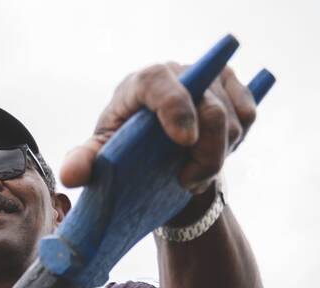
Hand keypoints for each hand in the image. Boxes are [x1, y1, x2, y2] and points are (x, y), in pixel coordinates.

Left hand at [59, 62, 256, 194]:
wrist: (157, 157)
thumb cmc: (124, 152)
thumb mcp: (101, 160)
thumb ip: (84, 164)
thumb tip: (71, 177)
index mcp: (139, 85)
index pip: (159, 81)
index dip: (175, 107)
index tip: (184, 141)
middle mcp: (177, 73)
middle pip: (207, 107)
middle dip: (205, 153)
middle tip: (187, 181)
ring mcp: (208, 78)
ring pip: (232, 118)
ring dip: (218, 156)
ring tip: (192, 174)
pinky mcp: (232, 89)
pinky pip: (248, 114)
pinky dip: (235, 144)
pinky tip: (213, 155)